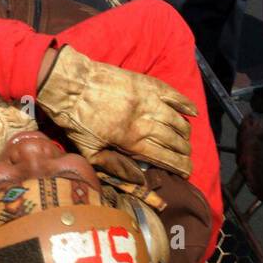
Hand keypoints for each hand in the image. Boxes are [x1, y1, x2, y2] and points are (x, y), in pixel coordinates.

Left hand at [36, 45, 195, 179]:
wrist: (70, 85)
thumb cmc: (76, 120)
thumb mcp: (89, 152)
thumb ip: (113, 166)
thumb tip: (137, 178)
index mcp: (131, 141)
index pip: (165, 157)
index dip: (179, 166)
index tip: (187, 171)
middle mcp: (144, 121)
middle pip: (174, 140)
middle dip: (184, 151)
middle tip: (187, 156)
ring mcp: (147, 100)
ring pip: (176, 120)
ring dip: (185, 132)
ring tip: (186, 139)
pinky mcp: (145, 84)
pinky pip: (172, 94)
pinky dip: (185, 103)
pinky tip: (192, 112)